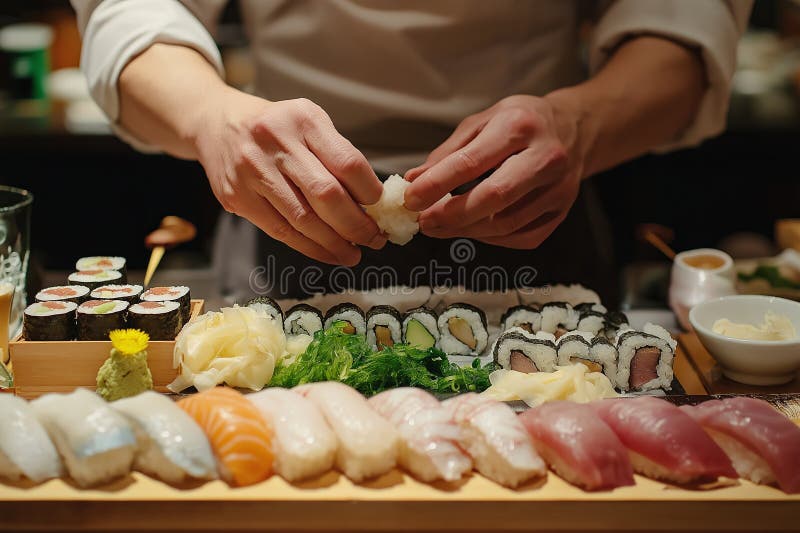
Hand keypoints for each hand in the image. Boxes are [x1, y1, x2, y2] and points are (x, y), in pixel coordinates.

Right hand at [193, 91, 385, 264]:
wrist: (217, 122)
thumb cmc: (275, 127)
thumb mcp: (309, 122)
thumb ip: (338, 155)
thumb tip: (371, 204)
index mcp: (303, 119)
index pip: (347, 163)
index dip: (369, 192)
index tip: (380, 207)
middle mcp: (275, 142)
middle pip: (326, 195)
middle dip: (356, 225)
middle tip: (374, 239)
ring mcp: (252, 171)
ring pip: (303, 219)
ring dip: (334, 243)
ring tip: (353, 254)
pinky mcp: (237, 197)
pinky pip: (280, 231)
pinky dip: (309, 247)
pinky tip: (327, 253)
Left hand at [404, 95, 581, 248]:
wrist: (574, 129)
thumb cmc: (521, 123)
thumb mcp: (482, 122)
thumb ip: (449, 153)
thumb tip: (415, 181)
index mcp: (519, 126)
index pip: (472, 161)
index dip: (437, 184)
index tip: (411, 198)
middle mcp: (545, 157)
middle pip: (494, 197)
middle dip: (452, 215)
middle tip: (424, 222)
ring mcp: (558, 187)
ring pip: (507, 223)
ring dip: (467, 230)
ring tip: (441, 227)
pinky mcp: (561, 211)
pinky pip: (522, 236)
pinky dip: (491, 239)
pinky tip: (473, 229)